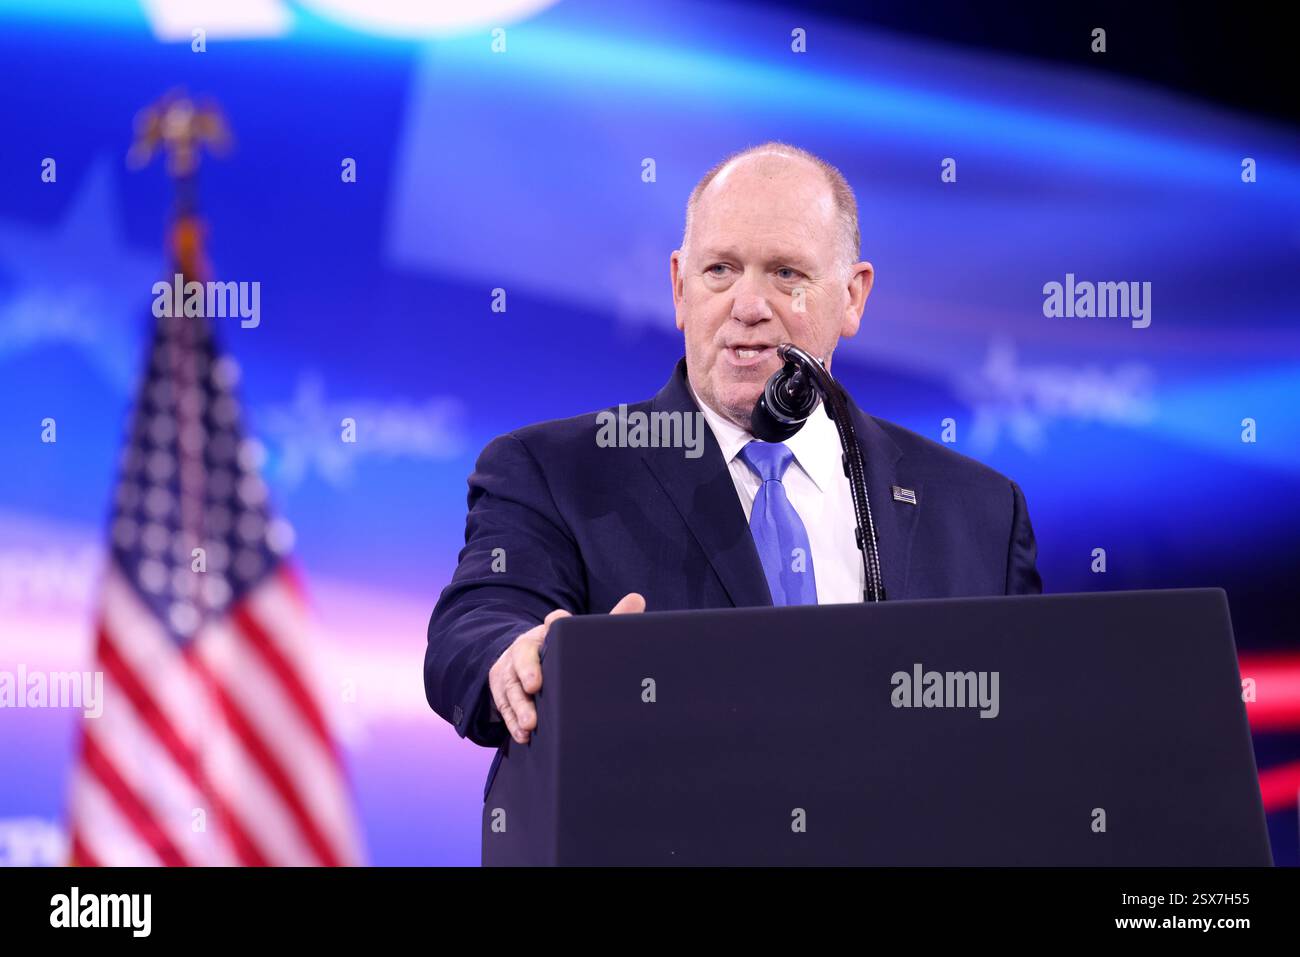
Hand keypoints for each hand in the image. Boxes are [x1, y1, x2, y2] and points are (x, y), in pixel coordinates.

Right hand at [488, 592, 645, 743]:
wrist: (519, 664)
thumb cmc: (558, 652)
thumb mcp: (578, 637)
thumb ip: (611, 619)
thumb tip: (638, 599)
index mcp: (548, 633)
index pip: (551, 623)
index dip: (553, 622)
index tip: (555, 623)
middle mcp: (526, 650)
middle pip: (522, 655)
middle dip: (527, 670)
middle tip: (534, 685)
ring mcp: (511, 673)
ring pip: (511, 687)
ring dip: (520, 706)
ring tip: (531, 723)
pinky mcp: (503, 695)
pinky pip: (505, 709)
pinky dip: (513, 723)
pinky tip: (524, 734)